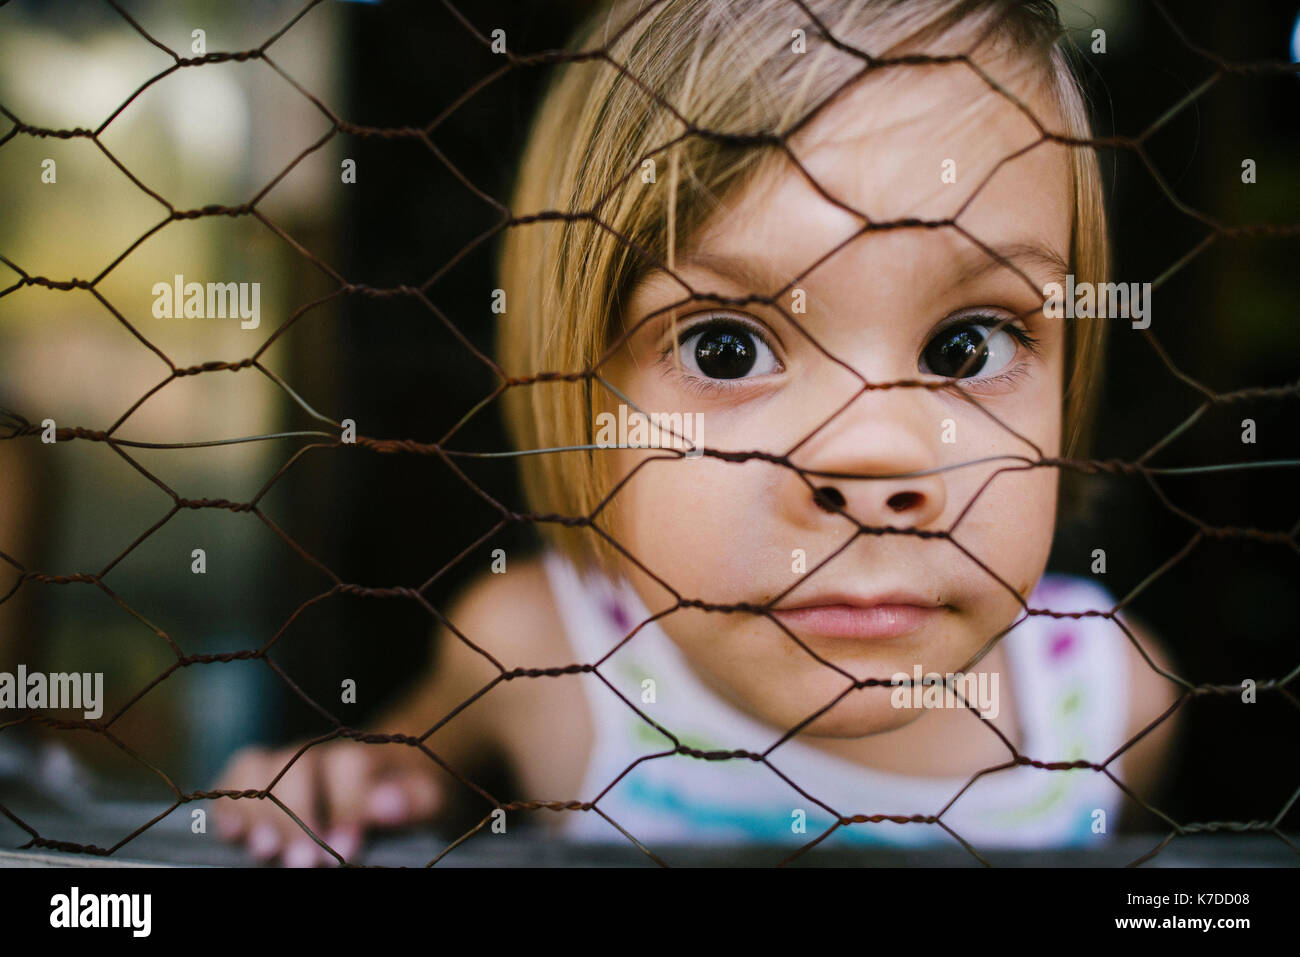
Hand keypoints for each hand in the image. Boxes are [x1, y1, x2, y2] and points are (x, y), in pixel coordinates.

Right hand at [213, 739, 442, 866]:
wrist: (393, 769)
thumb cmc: (409, 793)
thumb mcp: (429, 798)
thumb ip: (413, 800)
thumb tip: (385, 804)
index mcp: (366, 756)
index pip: (350, 768)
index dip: (346, 805)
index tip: (349, 844)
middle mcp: (321, 754)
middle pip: (296, 766)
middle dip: (296, 817)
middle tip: (302, 863)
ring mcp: (288, 762)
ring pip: (257, 765)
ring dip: (257, 809)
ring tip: (264, 850)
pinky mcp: (264, 777)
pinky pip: (236, 775)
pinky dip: (229, 801)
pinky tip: (233, 834)